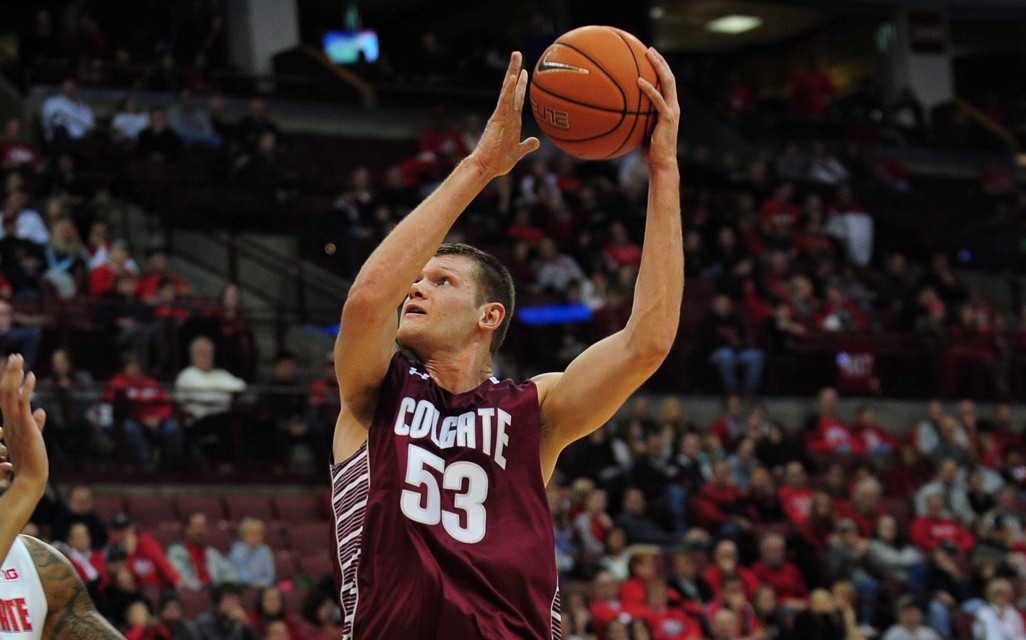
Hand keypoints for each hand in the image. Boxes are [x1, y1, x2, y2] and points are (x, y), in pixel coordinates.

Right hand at [0, 355, 46, 483]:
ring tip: (18, 358)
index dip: (9, 381)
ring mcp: (15, 424)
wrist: (29, 480)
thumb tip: (40, 411)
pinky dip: (25, 389)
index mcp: (10, 423)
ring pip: (9, 395)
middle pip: (4, 392)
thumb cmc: (32, 461)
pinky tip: (31, 376)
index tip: (14, 366)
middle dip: (9, 373)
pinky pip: (22, 404)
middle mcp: (9, 421)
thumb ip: (35, 423)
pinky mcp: (24, 427)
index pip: (6, 398)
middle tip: (15, 356)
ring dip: (14, 375)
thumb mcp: (33, 437)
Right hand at [468, 52, 539, 178]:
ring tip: (516, 56)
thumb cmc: (498, 162)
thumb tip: (536, 141)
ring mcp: (502, 115)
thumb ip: (527, 146)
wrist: (486, 167)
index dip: (521, 85)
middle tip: (517, 54)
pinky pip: (505, 100)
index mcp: (511, 121)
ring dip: (512, 71)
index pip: (517, 99)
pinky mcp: (498, 118)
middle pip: (511, 88)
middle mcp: (506, 114)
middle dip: (515, 71)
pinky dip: (509, 88)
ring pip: (508, 89)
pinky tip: (514, 76)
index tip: (525, 73)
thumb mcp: (517, 152)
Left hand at [637, 48, 679, 171]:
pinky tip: (638, 81)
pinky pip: (657, 100)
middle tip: (649, 49)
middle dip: (660, 62)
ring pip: (667, 83)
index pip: (667, 83)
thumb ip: (637, 117)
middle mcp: (674, 106)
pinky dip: (649, 89)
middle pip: (669, 77)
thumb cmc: (650, 150)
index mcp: (670, 108)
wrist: (661, 163)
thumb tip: (620, 111)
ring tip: (648, 55)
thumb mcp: (643, 129)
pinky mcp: (667, 118)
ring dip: (658, 67)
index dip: (661, 69)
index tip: (651, 57)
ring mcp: (672, 111)